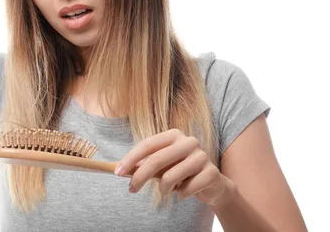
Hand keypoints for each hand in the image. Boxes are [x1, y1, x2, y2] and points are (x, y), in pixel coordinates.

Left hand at [115, 128, 232, 208]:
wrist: (212, 183)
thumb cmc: (181, 171)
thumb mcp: (163, 165)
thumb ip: (145, 164)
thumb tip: (121, 169)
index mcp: (174, 134)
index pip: (147, 144)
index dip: (130, 158)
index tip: (117, 172)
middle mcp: (189, 141)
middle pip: (156, 160)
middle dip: (140, 177)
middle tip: (131, 189)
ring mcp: (202, 156)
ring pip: (170, 177)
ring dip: (164, 189)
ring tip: (167, 190)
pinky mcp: (212, 173)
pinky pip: (186, 190)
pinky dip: (181, 195)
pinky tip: (185, 191)